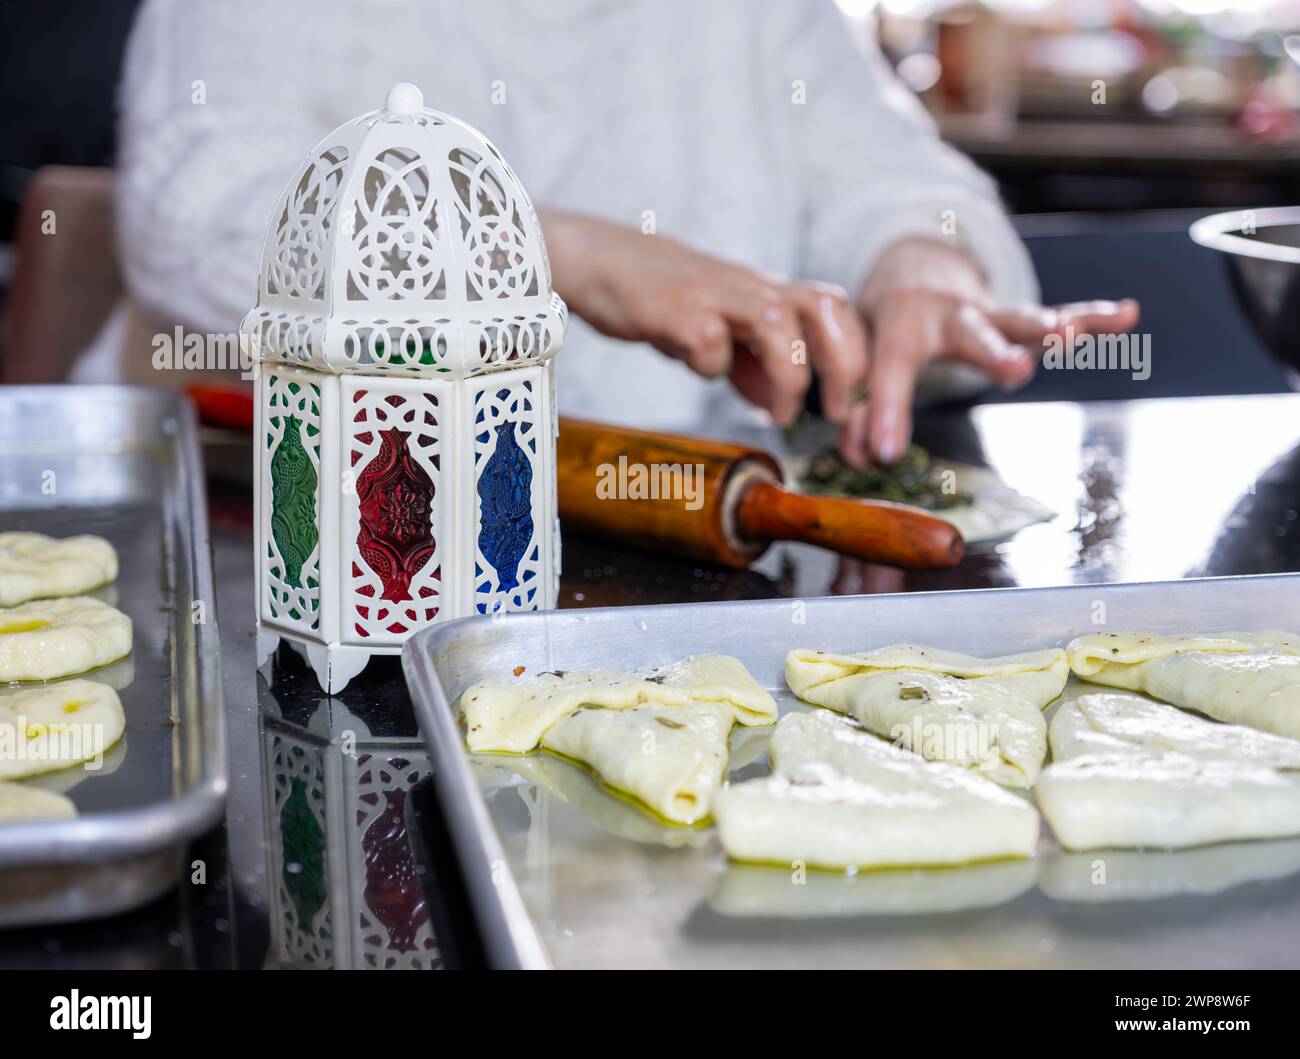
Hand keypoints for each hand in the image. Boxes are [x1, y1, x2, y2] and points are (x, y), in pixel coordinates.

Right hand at [540, 210, 867, 426]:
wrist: (599, 261)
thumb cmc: (663, 299)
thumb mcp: (718, 330)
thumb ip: (752, 365)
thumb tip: (781, 405)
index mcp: (765, 291)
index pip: (834, 308)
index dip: (853, 355)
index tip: (843, 404)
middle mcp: (748, 288)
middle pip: (824, 307)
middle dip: (841, 362)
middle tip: (830, 411)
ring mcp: (712, 294)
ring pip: (776, 321)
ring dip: (788, 372)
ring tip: (779, 411)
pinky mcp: (672, 309)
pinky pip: (707, 338)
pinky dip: (712, 364)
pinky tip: (698, 368)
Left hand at [848, 238, 1140, 465]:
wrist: (914, 279)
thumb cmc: (886, 331)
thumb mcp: (862, 363)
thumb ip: (861, 410)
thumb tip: (863, 458)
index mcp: (900, 325)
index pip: (890, 370)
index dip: (884, 411)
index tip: (882, 452)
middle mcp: (951, 315)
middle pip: (971, 335)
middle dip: (992, 354)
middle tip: (1014, 369)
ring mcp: (991, 315)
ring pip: (1022, 320)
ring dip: (1047, 329)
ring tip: (1070, 336)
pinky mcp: (1020, 320)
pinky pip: (1063, 317)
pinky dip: (1095, 318)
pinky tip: (1127, 314)